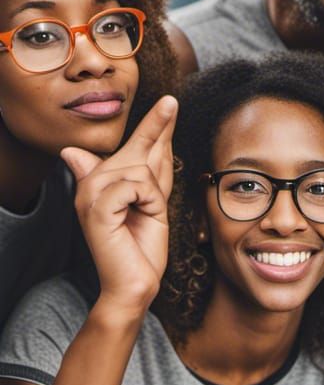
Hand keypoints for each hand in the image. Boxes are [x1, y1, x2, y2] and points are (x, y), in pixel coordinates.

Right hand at [61, 95, 176, 314]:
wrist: (136, 283)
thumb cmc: (143, 247)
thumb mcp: (153, 205)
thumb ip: (146, 175)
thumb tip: (127, 146)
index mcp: (103, 180)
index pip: (135, 146)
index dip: (156, 124)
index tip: (170, 101)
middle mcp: (91, 182)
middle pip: (138, 149)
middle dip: (158, 142)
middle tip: (166, 129)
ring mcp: (90, 194)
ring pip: (140, 169)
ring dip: (155, 195)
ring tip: (145, 216)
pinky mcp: (97, 207)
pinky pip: (137, 186)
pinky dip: (149, 202)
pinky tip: (139, 217)